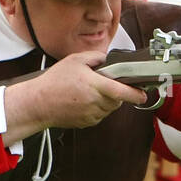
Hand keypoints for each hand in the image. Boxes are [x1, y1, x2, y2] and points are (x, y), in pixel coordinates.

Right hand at [3, 51, 147, 142]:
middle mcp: (96, 102)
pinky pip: (100, 115)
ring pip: (110, 108)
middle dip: (116, 92)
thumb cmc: (54, 82)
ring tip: (89, 92)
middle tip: (102, 84)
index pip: (123, 92)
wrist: (37, 104)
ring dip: (106, 100)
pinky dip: (97, 108)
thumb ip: (96, 57)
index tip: (143, 93)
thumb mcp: (75, 60)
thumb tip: (109, 59)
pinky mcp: (88, 122)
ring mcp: (92, 114)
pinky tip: (83, 101)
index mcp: (96, 86)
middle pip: (118, 100)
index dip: (136, 94)